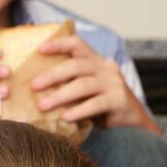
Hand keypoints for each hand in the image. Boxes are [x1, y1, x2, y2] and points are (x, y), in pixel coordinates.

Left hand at [29, 34, 149, 129]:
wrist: (132, 122)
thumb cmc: (101, 106)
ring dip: (60, 95)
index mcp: (95, 61)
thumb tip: (35, 89)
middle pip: (75, 65)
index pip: (77, 44)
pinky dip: (79, 110)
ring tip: (42, 106)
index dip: (59, 44)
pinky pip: (95, 104)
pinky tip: (66, 117)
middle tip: (34, 86)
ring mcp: (113, 83)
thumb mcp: (85, 90)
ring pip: (83, 85)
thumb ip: (69, 84)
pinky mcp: (119, 100)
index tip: (40, 49)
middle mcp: (105, 67)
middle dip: (52, 75)